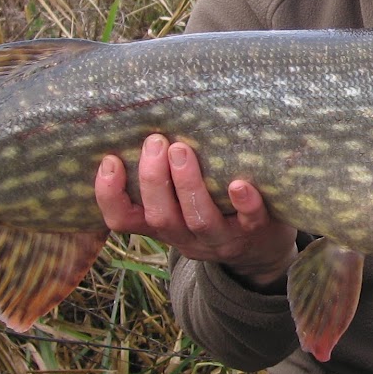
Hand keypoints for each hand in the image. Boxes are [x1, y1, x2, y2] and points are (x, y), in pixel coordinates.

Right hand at [95, 135, 298, 288]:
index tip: (110, 160)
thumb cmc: (213, 211)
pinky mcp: (254, 233)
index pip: (122, 220)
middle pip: (160, 217)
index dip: (110, 195)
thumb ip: (162, 179)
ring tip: (182, 150)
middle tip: (156, 142)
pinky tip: (238, 184)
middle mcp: (186, 237)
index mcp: (161, 225)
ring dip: (188, 184)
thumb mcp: (179, 204)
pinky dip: (244, 204)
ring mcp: (220, 238)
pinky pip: (249, 223)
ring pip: (199, 219)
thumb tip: (141, 124)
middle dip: (153, 179)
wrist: (262, 250)